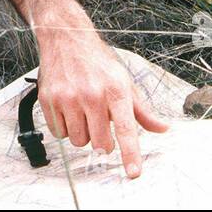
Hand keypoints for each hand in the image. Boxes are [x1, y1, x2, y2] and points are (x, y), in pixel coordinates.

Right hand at [34, 2, 169, 177]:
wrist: (65, 38)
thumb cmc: (96, 61)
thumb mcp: (124, 81)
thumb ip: (142, 110)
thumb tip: (162, 128)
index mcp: (115, 90)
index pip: (126, 129)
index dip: (130, 154)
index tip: (133, 173)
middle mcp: (92, 94)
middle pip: (100, 143)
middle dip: (102, 140)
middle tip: (100, 122)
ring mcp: (68, 97)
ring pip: (78, 141)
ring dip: (82, 133)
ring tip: (83, 112)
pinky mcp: (49, 100)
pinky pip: (59, 133)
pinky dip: (65, 127)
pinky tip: (68, 109)